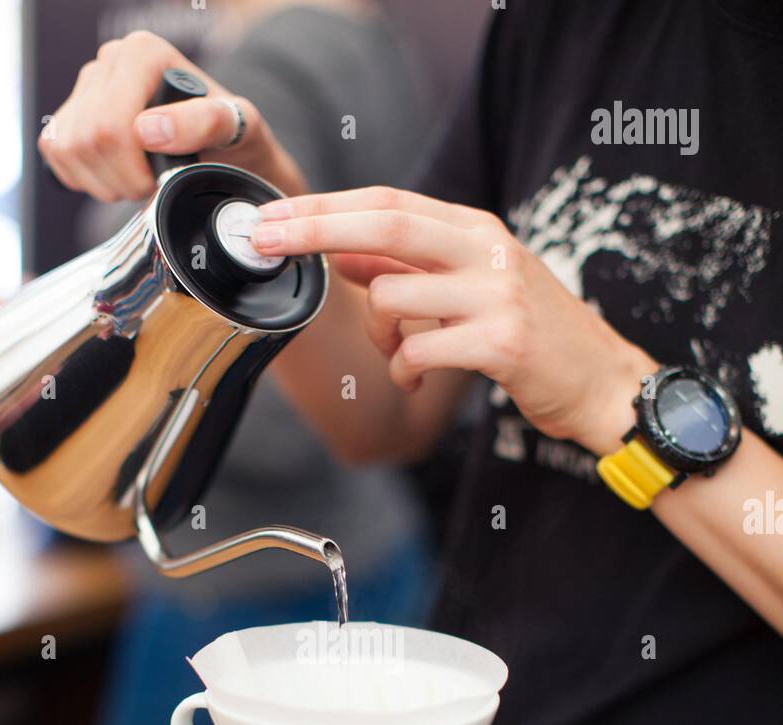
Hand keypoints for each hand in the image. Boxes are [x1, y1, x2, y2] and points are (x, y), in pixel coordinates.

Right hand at [38, 30, 306, 203]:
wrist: (223, 148)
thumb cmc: (231, 135)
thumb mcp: (237, 126)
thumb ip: (203, 122)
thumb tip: (148, 129)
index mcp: (143, 53)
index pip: (111, 125)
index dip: (132, 170)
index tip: (159, 182)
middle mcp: (110, 60)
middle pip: (87, 139)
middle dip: (119, 180)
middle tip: (149, 187)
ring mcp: (87, 84)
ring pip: (66, 148)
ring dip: (103, 183)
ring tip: (136, 181)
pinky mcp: (70, 111)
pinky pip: (54, 151)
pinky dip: (83, 177)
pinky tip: (115, 176)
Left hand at [252, 187, 655, 456]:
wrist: (601, 382)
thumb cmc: (531, 336)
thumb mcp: (471, 287)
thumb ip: (410, 268)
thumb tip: (340, 252)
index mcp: (475, 229)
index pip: (388, 202)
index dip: (323, 208)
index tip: (271, 217)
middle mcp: (486, 250)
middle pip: (384, 223)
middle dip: (314, 229)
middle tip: (264, 239)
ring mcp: (496, 294)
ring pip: (392, 298)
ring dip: (379, 335)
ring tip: (402, 353)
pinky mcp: (501, 343)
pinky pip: (418, 351)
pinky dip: (404, 370)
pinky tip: (419, 378)